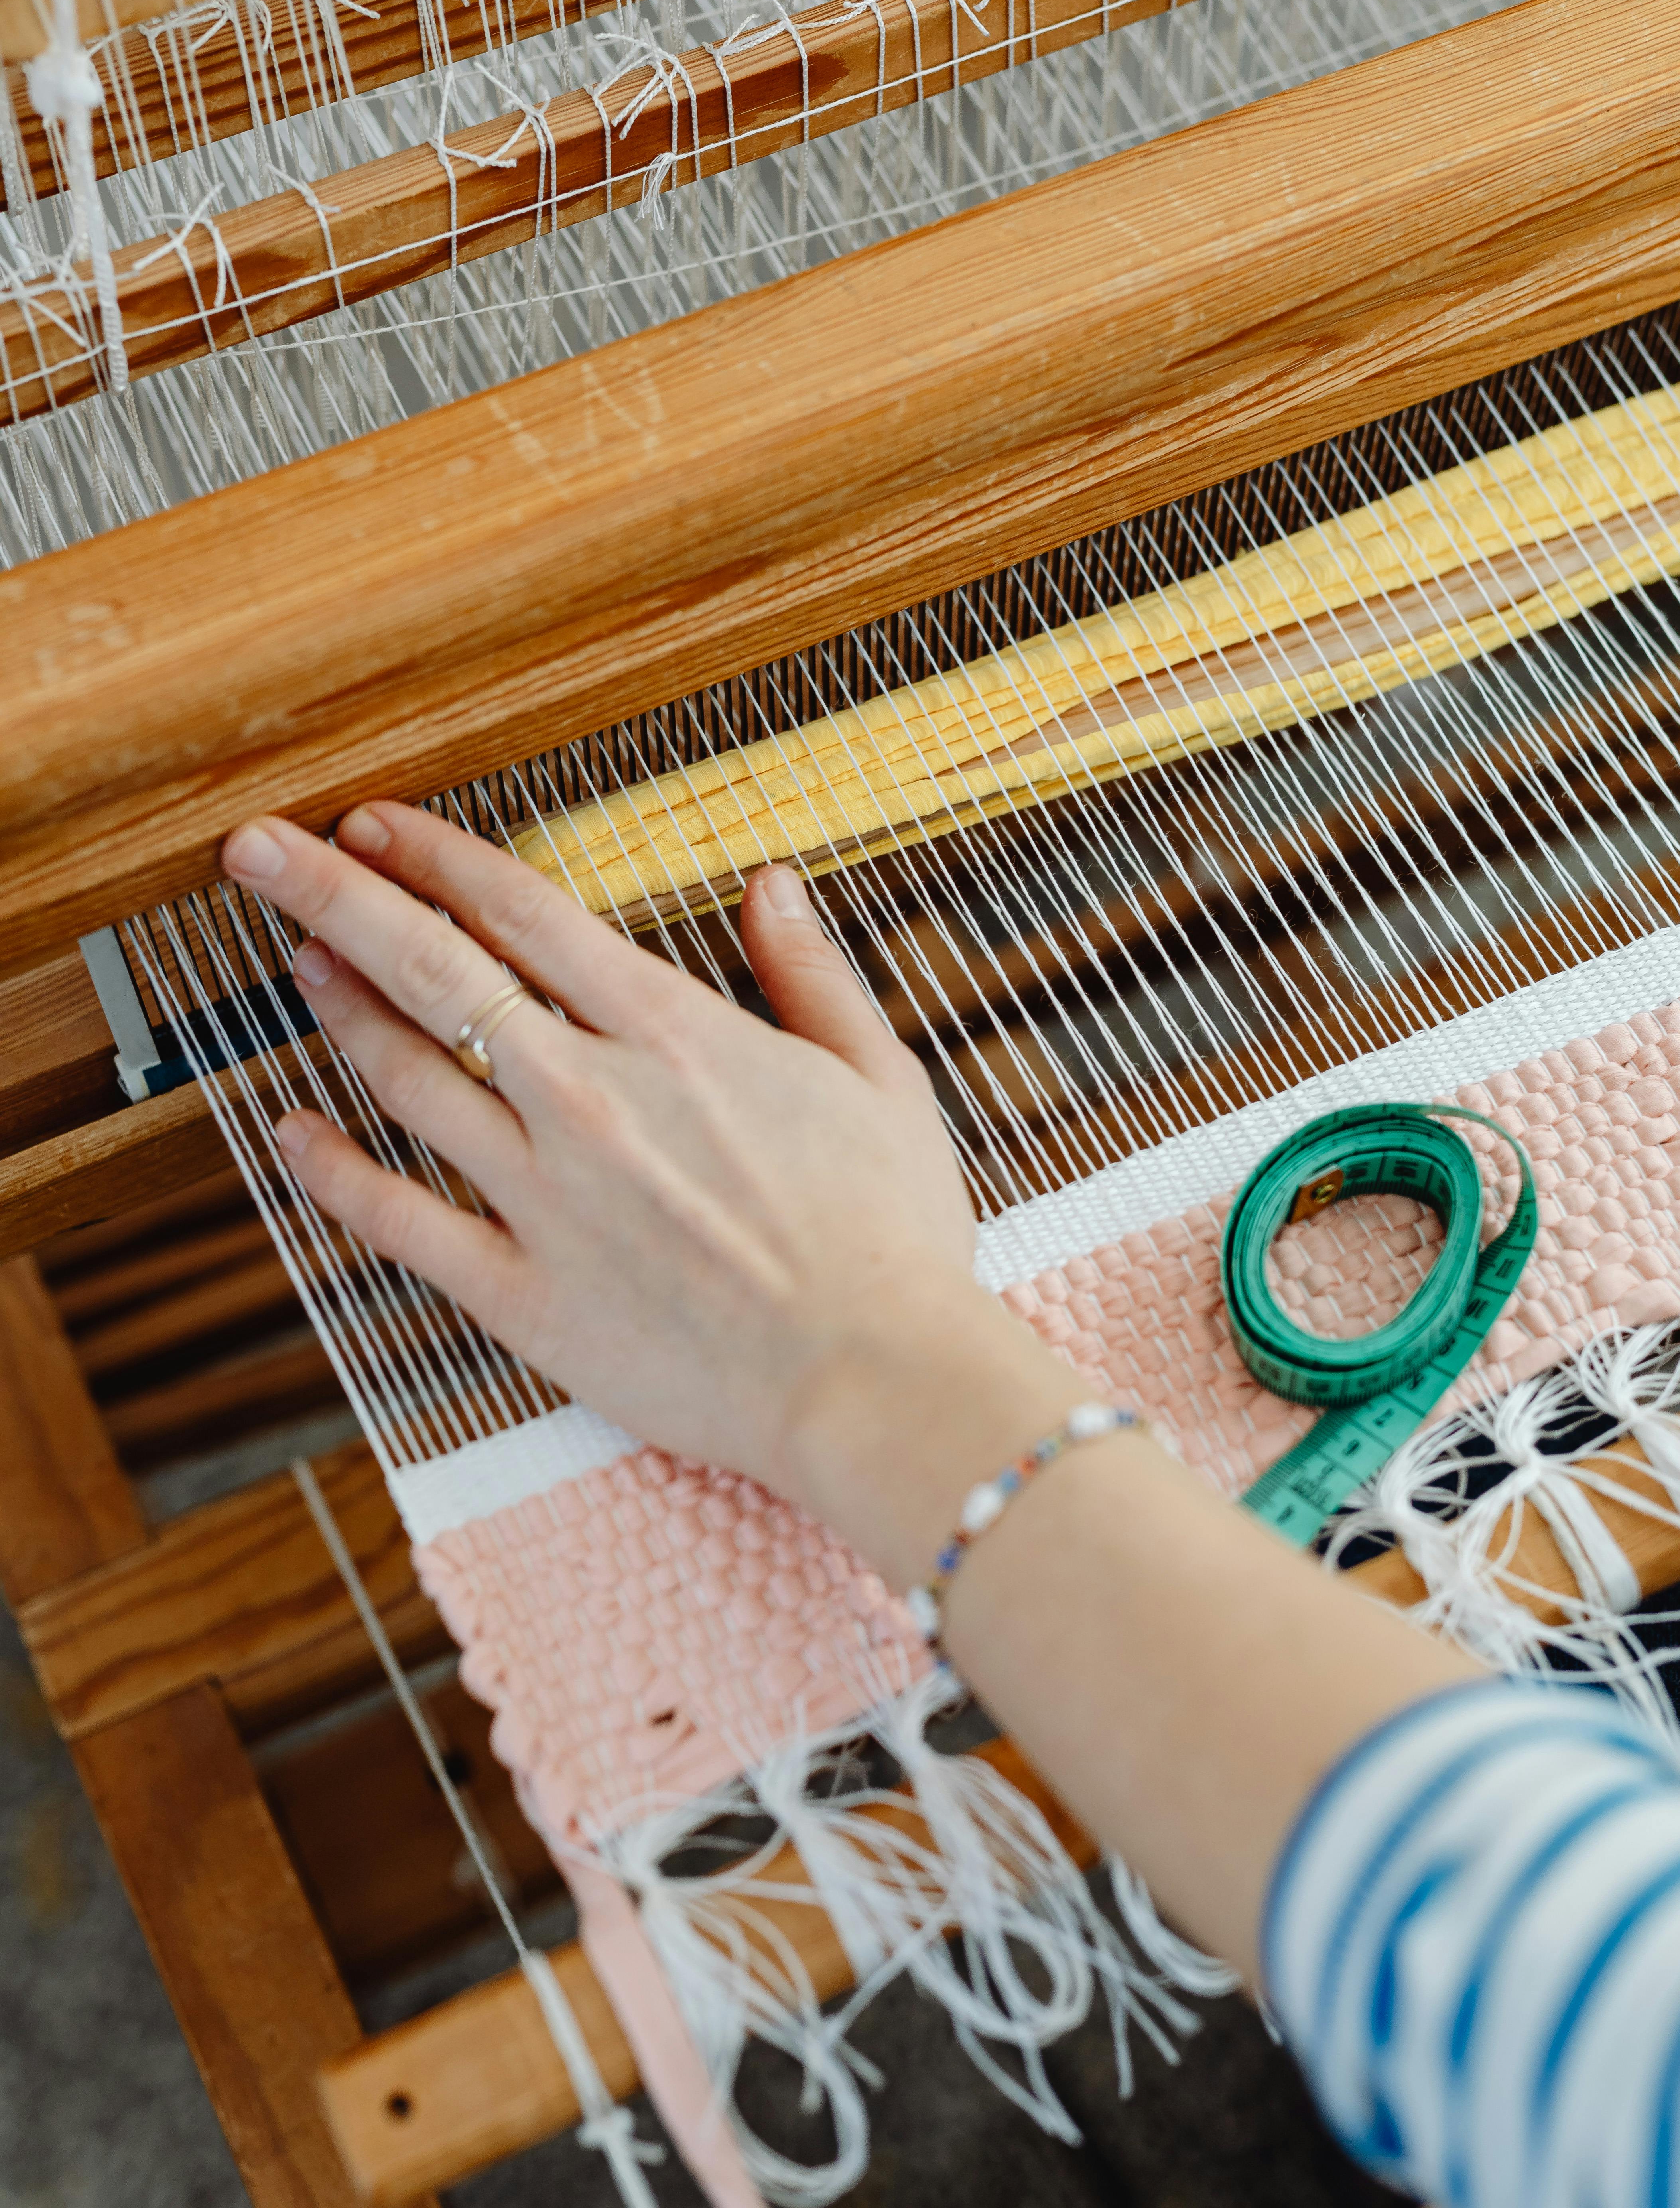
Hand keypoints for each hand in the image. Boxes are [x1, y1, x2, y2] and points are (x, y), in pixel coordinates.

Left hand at [220, 802, 980, 1511]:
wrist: (876, 1382)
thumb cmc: (891, 1237)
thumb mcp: (879, 1079)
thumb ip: (810, 973)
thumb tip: (772, 885)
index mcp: (675, 1036)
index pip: (522, 914)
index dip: (435, 857)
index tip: (375, 825)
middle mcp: (590, 1100)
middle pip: (433, 970)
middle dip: (334, 896)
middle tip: (260, 850)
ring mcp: (546, 1198)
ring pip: (406, 1079)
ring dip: (339, 1009)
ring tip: (295, 963)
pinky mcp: (523, 1296)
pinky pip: (398, 1223)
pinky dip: (331, 1174)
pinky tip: (289, 1134)